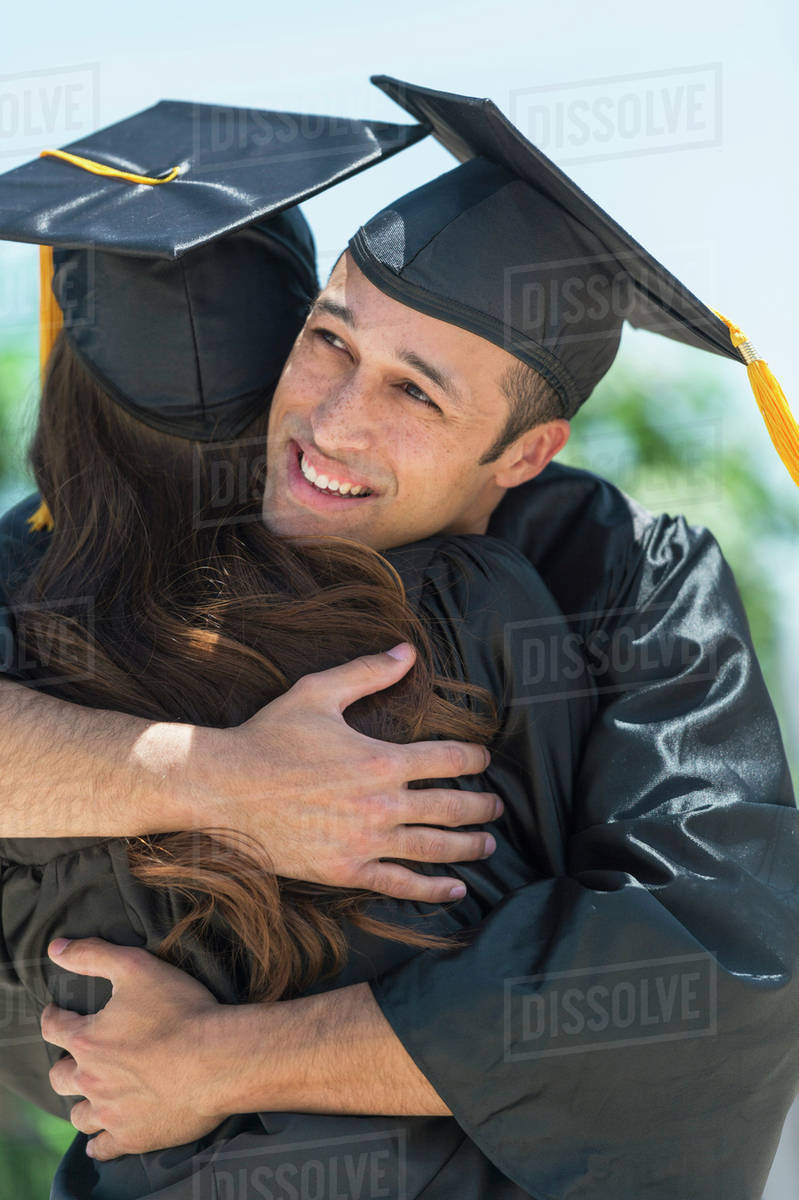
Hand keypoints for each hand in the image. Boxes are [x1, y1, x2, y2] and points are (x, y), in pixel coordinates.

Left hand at [42, 937, 230, 1160]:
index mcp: (88, 1039)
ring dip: (82, 1103)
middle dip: (65, 1063)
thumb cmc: (181, 1010)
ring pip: (79, 1115)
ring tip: (92, 1095)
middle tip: (78, 1056)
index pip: (54, 1027)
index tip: (57, 1014)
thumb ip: (93, 954)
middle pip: (61, 1076)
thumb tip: (55, 948)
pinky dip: (98, 1142)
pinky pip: (102, 1147)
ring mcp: (111, 1112)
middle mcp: (92, 1079)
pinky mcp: (133, 1136)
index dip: (54, 1017)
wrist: (219, 1059)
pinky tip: (101, 1137)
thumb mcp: (136, 966)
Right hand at [142, 644, 500, 903]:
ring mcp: (365, 842)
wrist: (223, 788)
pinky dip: (432, 888)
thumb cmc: (269, 737)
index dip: (472, 759)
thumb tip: (407, 651)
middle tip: (496, 806)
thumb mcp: (318, 693)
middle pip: (449, 807)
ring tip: (487, 845)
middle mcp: (381, 804)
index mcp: (380, 760)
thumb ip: (368, 672)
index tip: (483, 760)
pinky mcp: (345, 870)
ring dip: (467, 847)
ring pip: (433, 848)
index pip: (446, 760)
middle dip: (480, 807)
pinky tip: (455, 888)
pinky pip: (400, 884)